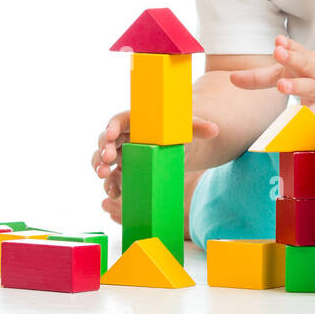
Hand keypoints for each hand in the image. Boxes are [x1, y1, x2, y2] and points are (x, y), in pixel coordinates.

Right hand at [92, 110, 219, 222]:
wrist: (179, 146)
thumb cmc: (178, 132)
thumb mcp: (187, 128)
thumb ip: (198, 127)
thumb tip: (215, 129)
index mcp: (135, 122)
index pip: (119, 120)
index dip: (112, 126)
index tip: (112, 133)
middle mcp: (124, 137)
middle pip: (107, 141)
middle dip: (103, 149)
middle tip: (108, 159)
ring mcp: (122, 155)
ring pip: (103, 159)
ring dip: (100, 167)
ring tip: (104, 175)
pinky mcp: (124, 171)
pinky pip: (112, 177)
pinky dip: (110, 184)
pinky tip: (114, 193)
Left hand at [228, 35, 314, 119]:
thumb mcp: (302, 65)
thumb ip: (273, 66)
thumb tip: (257, 56)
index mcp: (304, 61)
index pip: (290, 54)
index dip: (285, 48)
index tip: (277, 43)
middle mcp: (311, 74)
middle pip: (301, 64)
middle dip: (290, 58)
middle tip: (278, 52)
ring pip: (307, 87)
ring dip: (295, 85)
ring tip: (283, 85)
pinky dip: (307, 121)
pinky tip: (297, 125)